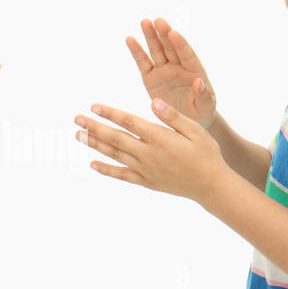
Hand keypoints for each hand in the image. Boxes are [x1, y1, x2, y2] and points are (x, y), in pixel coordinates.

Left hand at [74, 97, 227, 202]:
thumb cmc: (206, 154)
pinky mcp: (146, 181)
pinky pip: (121, 175)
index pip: (129, 122)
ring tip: (78, 135)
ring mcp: (145, 169)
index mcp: (159, 138)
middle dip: (94, 127)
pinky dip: (106, 169)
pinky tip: (92, 164)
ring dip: (95, 144)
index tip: (94, 106)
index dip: (110, 113)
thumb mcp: (195, 130)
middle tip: (77, 118)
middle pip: (115, 137)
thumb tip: (153, 102)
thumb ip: (173, 117)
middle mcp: (148, 154)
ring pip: (115, 154)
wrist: (210, 186)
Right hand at [126, 18, 217, 129]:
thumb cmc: (201, 112)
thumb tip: (200, 82)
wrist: (186, 121)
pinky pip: (143, 63)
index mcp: (194, 70)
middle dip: (164, 34)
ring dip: (150, 36)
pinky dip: (137, 51)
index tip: (173, 32)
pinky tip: (130, 39)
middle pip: (170, 47)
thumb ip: (203, 95)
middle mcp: (178, 66)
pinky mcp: (150, 77)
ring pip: (156, 50)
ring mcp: (164, 70)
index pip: (187, 54)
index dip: (180, 43)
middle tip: (158, 21)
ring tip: (144, 22)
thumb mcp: (206, 106)